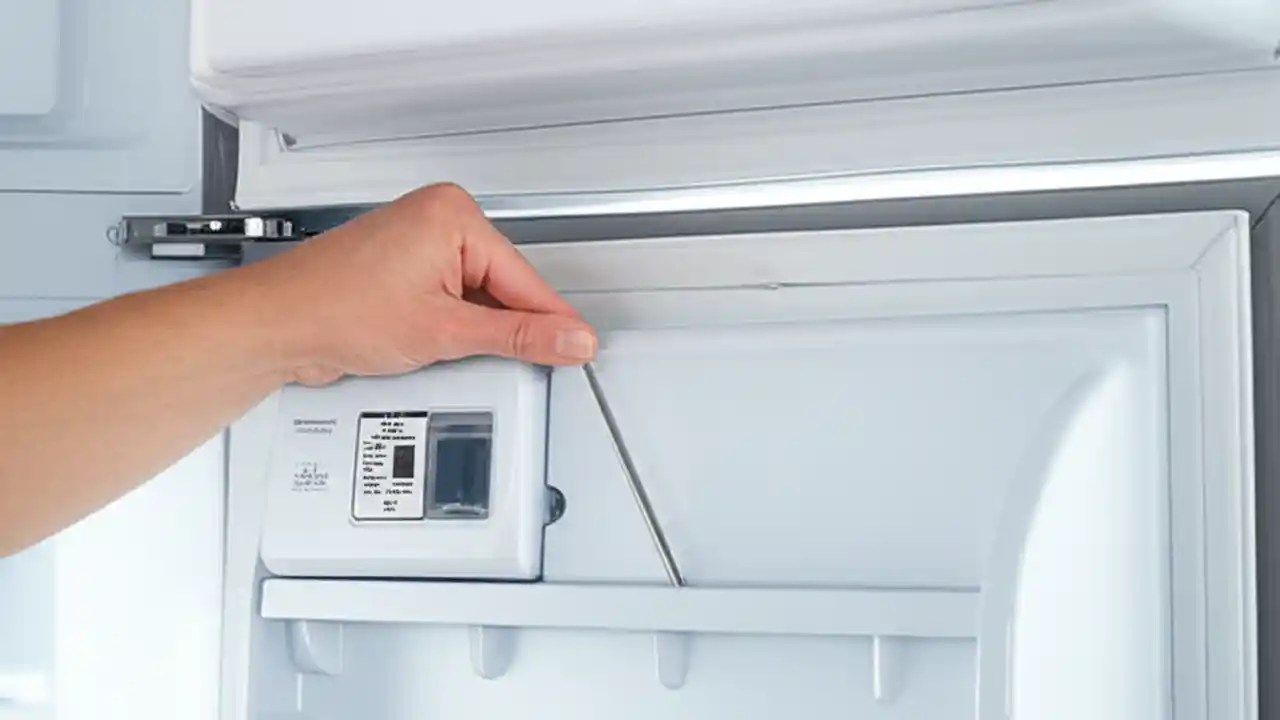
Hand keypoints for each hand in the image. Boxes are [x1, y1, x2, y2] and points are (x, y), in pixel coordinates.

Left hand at [245, 183, 596, 384]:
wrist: (274, 326)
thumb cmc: (334, 308)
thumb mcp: (444, 332)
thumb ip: (516, 337)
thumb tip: (569, 338)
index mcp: (453, 215)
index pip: (524, 279)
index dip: (550, 322)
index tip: (578, 349)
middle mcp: (438, 218)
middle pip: (503, 287)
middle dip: (504, 327)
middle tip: (512, 363)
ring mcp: (419, 242)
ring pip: (477, 297)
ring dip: (473, 330)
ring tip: (445, 350)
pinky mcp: (405, 267)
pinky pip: (450, 299)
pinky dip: (452, 327)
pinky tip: (434, 345)